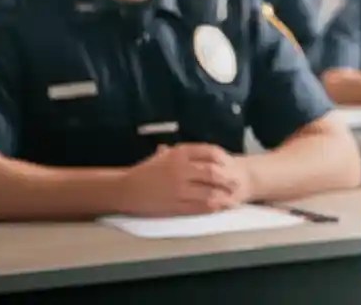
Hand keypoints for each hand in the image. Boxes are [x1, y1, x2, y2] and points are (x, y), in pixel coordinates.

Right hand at [116, 143, 252, 216]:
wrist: (124, 190)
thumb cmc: (146, 171)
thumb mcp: (165, 156)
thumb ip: (185, 153)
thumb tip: (209, 153)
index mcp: (179, 154)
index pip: (210, 152)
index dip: (224, 159)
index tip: (230, 164)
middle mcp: (180, 169)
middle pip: (213, 173)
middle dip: (228, 179)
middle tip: (236, 183)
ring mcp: (178, 189)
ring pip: (209, 193)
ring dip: (224, 196)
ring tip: (233, 199)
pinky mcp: (174, 205)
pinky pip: (199, 207)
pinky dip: (212, 208)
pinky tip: (219, 208)